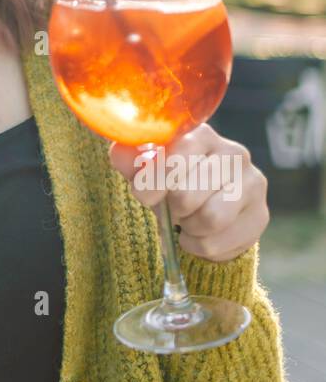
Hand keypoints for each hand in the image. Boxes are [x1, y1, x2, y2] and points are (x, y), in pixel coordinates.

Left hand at [107, 123, 269, 262]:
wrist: (206, 212)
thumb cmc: (172, 184)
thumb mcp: (147, 171)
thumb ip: (130, 160)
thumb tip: (121, 151)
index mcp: (201, 135)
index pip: (173, 160)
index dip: (152, 185)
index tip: (146, 195)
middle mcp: (232, 153)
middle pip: (188, 194)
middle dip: (172, 209)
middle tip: (173, 208)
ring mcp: (252, 182)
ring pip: (210, 219)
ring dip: (189, 229)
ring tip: (188, 221)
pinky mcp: (261, 215)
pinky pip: (220, 242)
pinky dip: (201, 247)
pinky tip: (201, 235)